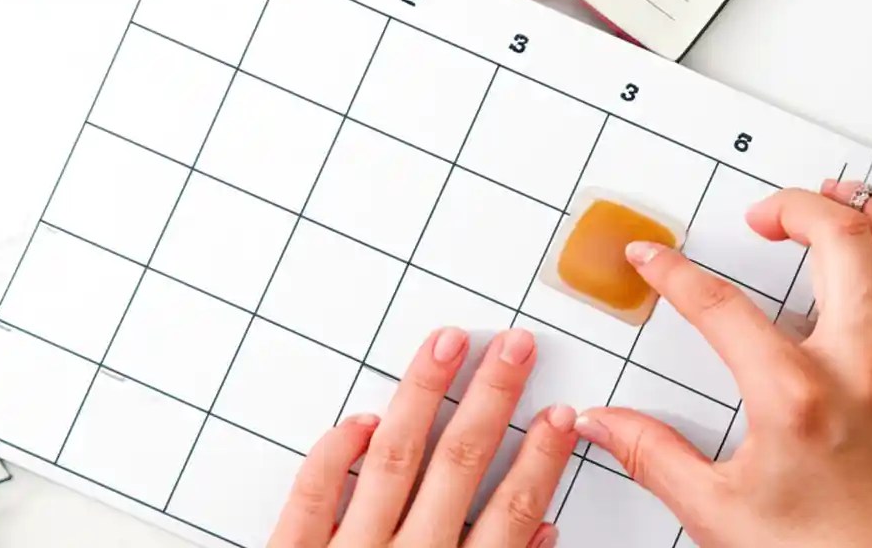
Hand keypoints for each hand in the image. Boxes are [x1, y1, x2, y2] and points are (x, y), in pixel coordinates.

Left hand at [269, 327, 574, 547]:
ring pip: (393, 458)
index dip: (540, 458)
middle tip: (515, 346)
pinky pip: (311, 495)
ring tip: (448, 344)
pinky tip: (363, 417)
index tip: (559, 414)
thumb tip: (545, 535)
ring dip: (425, 394)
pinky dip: (336, 454)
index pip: (511, 514)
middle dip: (491, 399)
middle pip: (458, 466)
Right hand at [575, 183, 871, 547]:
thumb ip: (654, 457)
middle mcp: (857, 368)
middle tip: (755, 215)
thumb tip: (603, 424)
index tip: (652, 259)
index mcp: (795, 396)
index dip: (672, 272)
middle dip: (790, 206)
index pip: (718, 305)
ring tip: (830, 193)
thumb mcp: (721, 515)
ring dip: (864, 208)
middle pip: (837, 240)